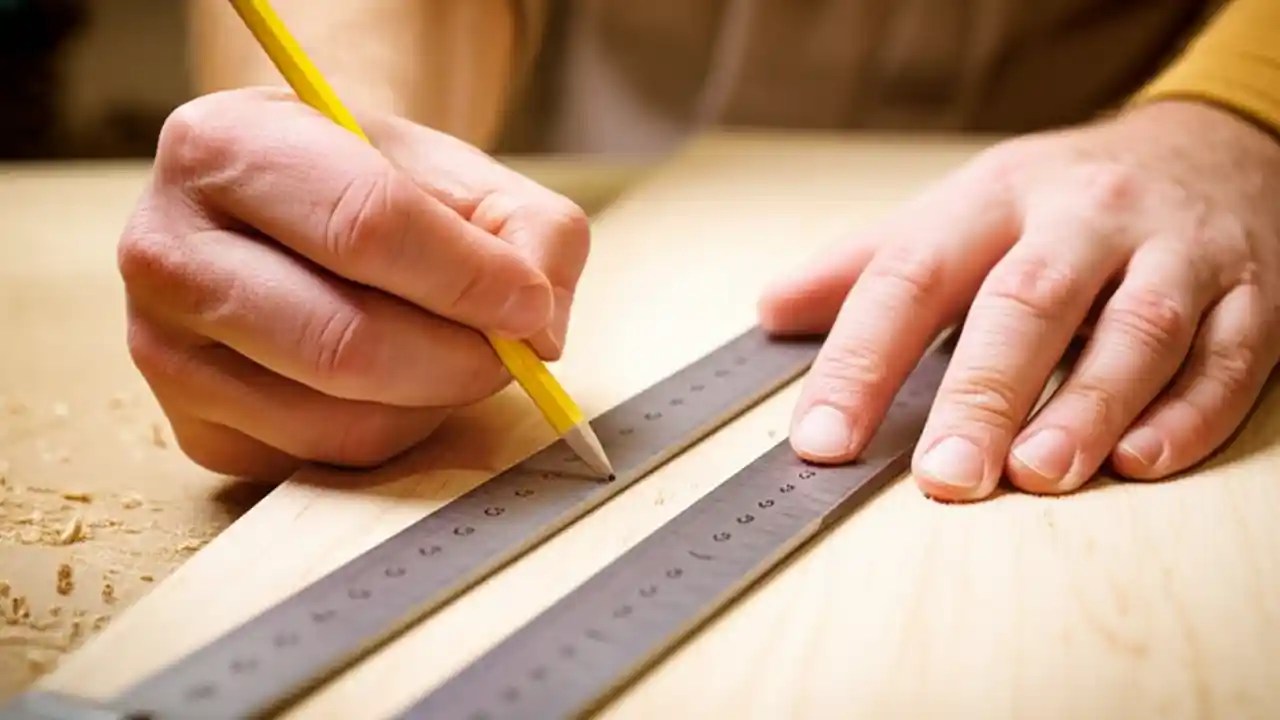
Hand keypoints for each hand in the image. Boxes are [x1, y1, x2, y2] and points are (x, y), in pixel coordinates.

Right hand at [119, 88, 588, 480]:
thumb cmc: (379, 189)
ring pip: (341, 419)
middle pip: (345, 342)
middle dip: (460, 358)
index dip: (467, 277)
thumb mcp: (464, 175)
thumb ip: (531, 231)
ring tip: (452, 354)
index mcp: (220, 148)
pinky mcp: (196, 433)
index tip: (531, 302)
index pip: (363, 225)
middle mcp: (165, 252)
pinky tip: (400, 385)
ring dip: (434, 400)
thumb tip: (540, 332)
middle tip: (512, 350)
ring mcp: (165, 353)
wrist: (296, 219)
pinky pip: (327, 461)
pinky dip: (395, 433)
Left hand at [759, 100, 1279, 500]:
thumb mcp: (957, 212)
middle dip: (983, 393)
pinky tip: (1142, 460)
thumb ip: (866, 267)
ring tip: (1040, 473)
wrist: (1210, 146)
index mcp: (994, 200)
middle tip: (944, 476)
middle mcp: (1084, 219)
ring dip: (1088, 406)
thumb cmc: (1057, 200)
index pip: (911, 278)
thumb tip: (773, 310)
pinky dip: (1188, 413)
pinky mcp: (1251, 295)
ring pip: (1135, 329)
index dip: (861, 362)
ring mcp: (1175, 253)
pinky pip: (1227, 355)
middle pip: (1027, 304)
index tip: (823, 440)